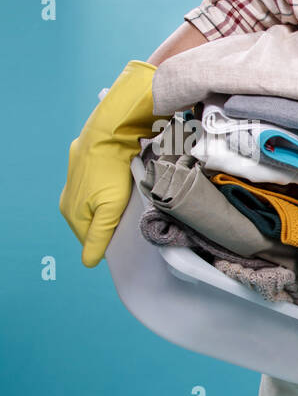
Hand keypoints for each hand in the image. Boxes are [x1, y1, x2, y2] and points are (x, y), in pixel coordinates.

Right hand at [60, 60, 165, 266]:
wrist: (109, 133)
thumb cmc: (109, 172)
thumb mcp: (107, 210)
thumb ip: (99, 236)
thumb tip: (89, 262)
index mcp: (71, 212)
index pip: (89, 240)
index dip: (108, 242)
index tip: (127, 239)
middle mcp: (68, 197)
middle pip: (93, 223)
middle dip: (110, 225)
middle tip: (131, 220)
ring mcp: (75, 181)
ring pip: (97, 205)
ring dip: (112, 208)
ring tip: (129, 203)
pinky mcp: (85, 166)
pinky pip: (100, 187)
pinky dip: (111, 190)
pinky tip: (123, 187)